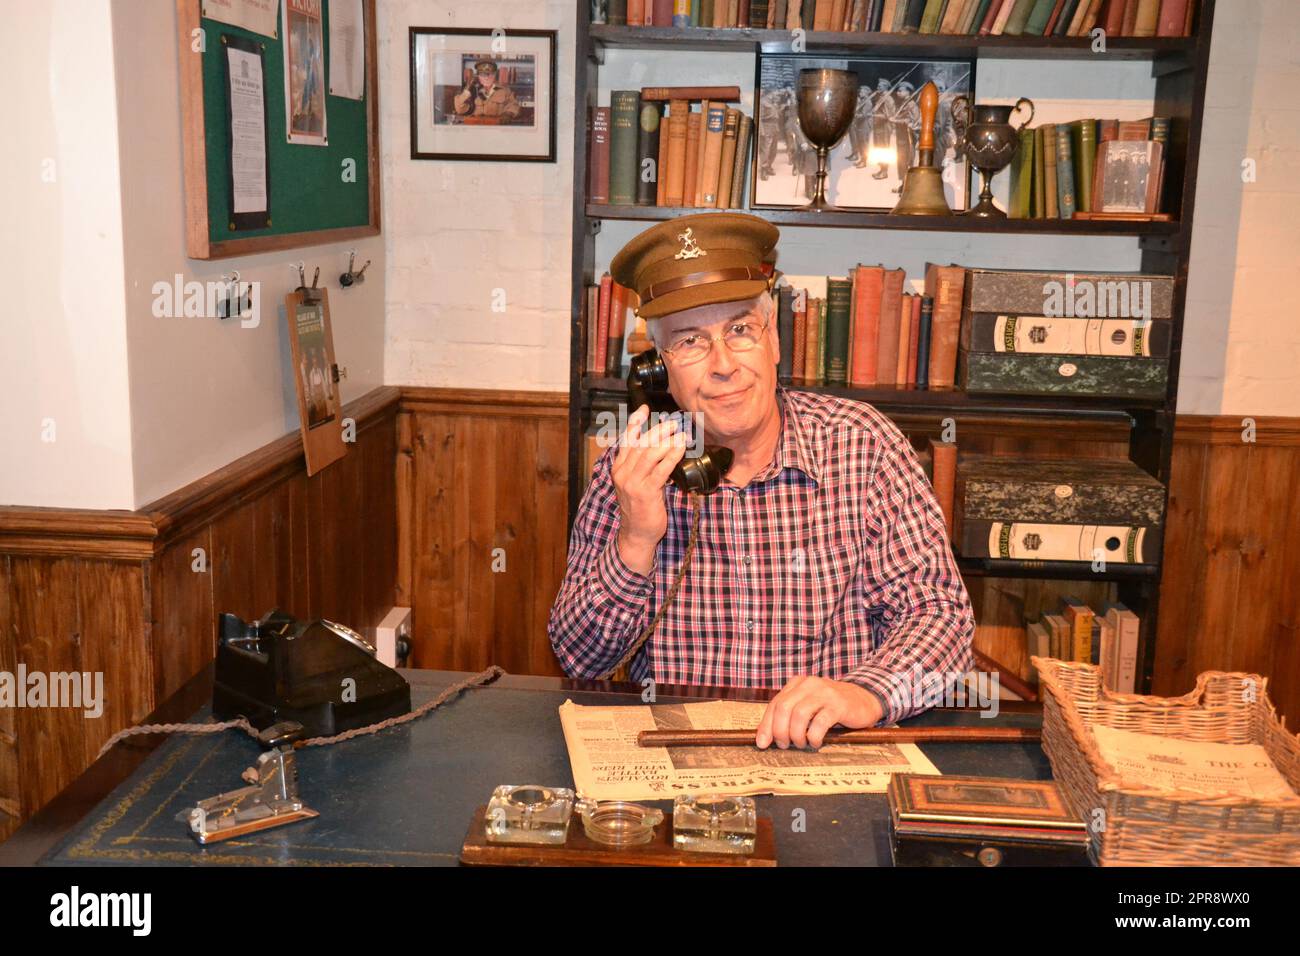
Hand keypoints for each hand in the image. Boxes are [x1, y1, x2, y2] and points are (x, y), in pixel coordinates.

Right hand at [611, 404, 686, 574]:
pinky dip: (671, 456)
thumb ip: (643, 466)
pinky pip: (660, 469)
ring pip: (649, 453)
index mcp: (619, 468)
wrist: (636, 534)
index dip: (635, 422)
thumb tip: (660, 446)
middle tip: (674, 421)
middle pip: (640, 444)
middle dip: (658, 429)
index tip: (644, 409)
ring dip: (667, 440)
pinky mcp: (645, 492)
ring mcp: (632, 482)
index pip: (626, 440)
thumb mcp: (637, 483)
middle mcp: (623, 473)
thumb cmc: (640, 508)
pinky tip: (680, 448)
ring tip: (681, 433)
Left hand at [755, 677, 883, 749]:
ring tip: (801, 744)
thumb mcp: (808, 706)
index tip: (762, 744)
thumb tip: (764, 740)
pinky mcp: (838, 705)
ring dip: (797, 735)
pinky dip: (814, 736)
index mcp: (797, 684)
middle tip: (785, 745)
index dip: (766, 726)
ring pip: (799, 715)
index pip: (775, 704)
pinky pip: (820, 723)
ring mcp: (824, 693)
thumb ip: (788, 717)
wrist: (864, 699)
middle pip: (784, 708)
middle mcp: (809, 684)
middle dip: (780, 731)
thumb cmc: (831, 707)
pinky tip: (815, 742)